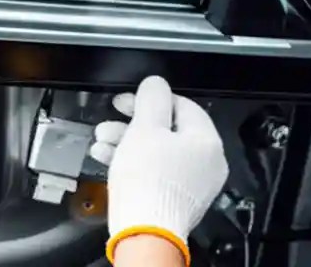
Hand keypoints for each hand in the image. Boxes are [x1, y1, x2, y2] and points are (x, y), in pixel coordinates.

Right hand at [89, 76, 227, 264]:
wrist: (144, 227)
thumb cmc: (148, 180)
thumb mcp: (145, 127)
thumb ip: (151, 99)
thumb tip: (156, 83)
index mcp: (206, 141)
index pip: (181, 106)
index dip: (150, 99)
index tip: (127, 100)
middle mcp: (206, 163)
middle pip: (167, 130)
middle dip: (132, 123)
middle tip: (111, 121)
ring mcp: (192, 183)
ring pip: (158, 151)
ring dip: (127, 142)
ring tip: (103, 141)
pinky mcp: (175, 198)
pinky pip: (155, 171)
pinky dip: (133, 162)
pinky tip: (109, 159)